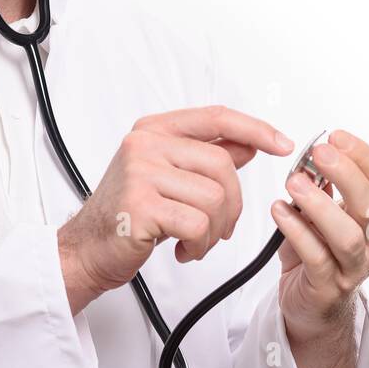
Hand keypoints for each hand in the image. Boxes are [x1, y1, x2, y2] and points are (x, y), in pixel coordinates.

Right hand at [57, 105, 294, 311]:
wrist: (87, 248)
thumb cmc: (128, 213)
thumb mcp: (168, 176)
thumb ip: (206, 157)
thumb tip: (249, 144)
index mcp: (154, 130)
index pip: (217, 117)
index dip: (255, 128)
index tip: (282, 144)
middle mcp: (145, 144)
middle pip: (222, 166)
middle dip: (232, 205)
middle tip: (218, 228)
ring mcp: (140, 173)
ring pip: (214, 198)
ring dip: (215, 230)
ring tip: (195, 241)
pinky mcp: (139, 206)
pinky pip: (197, 224)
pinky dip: (199, 246)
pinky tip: (182, 250)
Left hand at [271, 129, 368, 340]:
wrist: (312, 303)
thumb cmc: (319, 251)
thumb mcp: (323, 213)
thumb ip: (320, 186)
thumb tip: (310, 156)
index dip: (363, 155)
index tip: (336, 136)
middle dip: (345, 174)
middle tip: (318, 153)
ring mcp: (354, 267)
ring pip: (347, 235)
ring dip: (319, 205)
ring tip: (294, 184)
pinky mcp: (329, 286)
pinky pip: (315, 257)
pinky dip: (296, 231)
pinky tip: (279, 211)